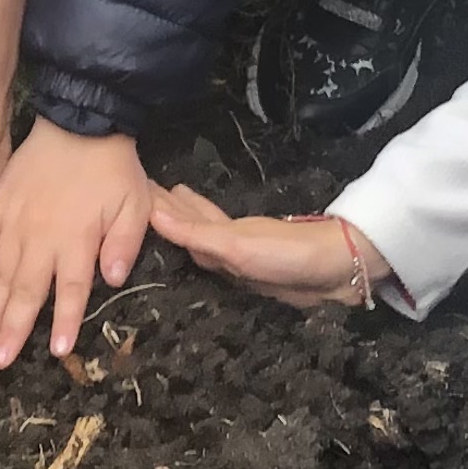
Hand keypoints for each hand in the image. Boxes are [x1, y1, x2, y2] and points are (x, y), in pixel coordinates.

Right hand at [0, 122, 150, 368]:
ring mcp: (14, 222)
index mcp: (77, 238)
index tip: (55, 351)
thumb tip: (114, 279)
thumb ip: (124, 242)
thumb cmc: (112, 167)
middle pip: (26, 290)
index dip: (63, 321)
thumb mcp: (135, 203)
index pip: (71, 289)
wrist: (81, 120)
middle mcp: (41, 236)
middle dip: (11, 329)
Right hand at [148, 184, 388, 309]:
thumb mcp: (236, 244)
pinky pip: (218, 264)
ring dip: (182, 233)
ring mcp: (241, 258)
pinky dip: (203, 257)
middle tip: (139, 204)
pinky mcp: (254, 277)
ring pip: (203, 242)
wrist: (338, 270)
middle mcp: (227, 241)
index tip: (130, 191)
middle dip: (166, 213)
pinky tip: (203, 261)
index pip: (178, 215)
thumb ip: (196, 233)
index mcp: (219, 231)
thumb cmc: (286, 254)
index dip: (155, 206)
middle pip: (190, 223)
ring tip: (161, 227)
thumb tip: (151, 215)